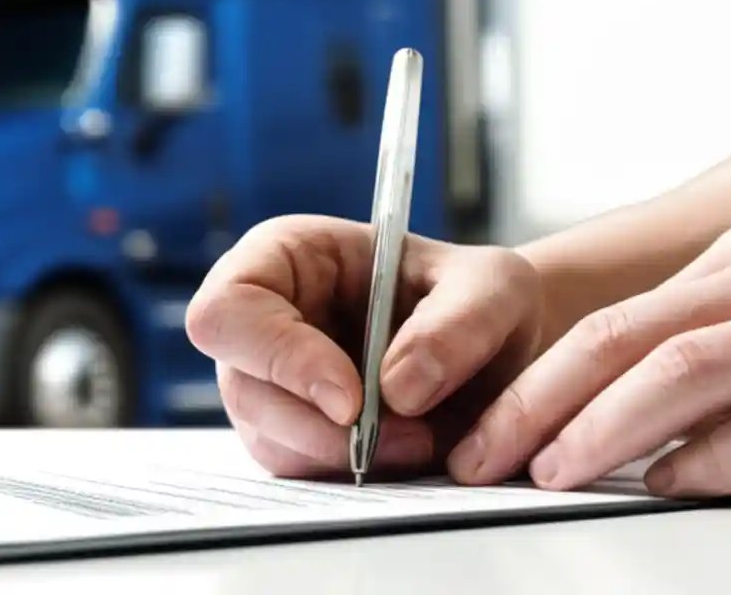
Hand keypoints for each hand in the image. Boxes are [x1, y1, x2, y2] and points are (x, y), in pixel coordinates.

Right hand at [186, 215, 542, 478]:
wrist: (500, 349)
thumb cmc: (481, 296)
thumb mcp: (493, 287)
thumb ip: (457, 324)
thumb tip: (397, 388)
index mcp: (286, 256)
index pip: (229, 308)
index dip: (278, 356)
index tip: (351, 398)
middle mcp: (265, 319)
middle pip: (242, 387)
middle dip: (320, 427)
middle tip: (404, 435)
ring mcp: (274, 382)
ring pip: (271, 440)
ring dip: (345, 455)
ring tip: (420, 441)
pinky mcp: (297, 435)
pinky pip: (302, 471)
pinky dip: (353, 474)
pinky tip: (405, 452)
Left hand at [459, 221, 730, 496]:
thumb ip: (695, 344)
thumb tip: (585, 411)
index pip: (609, 323)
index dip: (533, 381)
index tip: (484, 429)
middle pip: (625, 341)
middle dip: (540, 404)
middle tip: (487, 456)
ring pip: (685, 372)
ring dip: (605, 428)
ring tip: (555, 472)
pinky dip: (712, 459)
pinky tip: (668, 484)